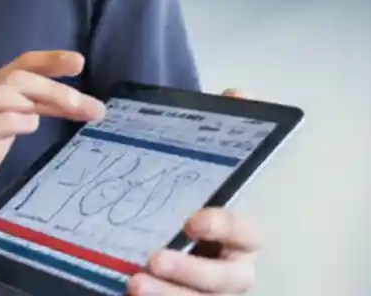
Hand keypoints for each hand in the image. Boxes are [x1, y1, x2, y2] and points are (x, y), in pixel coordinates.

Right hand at [0, 50, 105, 213]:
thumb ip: (37, 107)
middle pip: (21, 76)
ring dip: (42, 99)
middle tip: (89, 105)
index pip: (24, 63)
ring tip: (71, 111)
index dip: (51, 59)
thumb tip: (78, 103)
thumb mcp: (12, 120)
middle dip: (57, 87)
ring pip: (7, 93)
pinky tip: (32, 126)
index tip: (80, 62)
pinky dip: (17, 121)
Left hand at [128, 88, 259, 294]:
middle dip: (193, 271)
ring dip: (167, 295)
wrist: (159, 234)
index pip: (247, 232)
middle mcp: (230, 268)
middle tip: (155, 258)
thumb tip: (238, 94)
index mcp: (239, 234)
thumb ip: (216, 137)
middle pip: (226, 280)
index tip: (194, 220)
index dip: (226, 227)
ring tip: (133, 283)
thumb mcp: (197, 169)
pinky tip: (123, 291)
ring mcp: (206, 292)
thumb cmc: (185, 203)